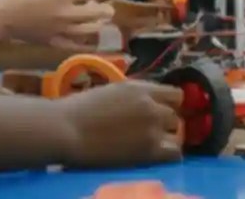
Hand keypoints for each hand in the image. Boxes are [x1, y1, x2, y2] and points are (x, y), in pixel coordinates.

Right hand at [0, 0, 117, 48]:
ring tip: (97, 20)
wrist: (9, 17)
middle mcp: (67, 13)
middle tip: (106, 7)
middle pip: (100, 12)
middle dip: (107, 8)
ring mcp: (64, 30)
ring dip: (99, 23)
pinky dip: (88, 41)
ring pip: (93, 29)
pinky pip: (81, 45)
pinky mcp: (59, 43)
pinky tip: (90, 37)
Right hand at [60, 81, 183, 167]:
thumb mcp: (108, 91)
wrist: (66, 129)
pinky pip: (175, 154)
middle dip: (165, 124)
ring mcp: (152, 127)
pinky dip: (168, 155)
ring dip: (166, 139)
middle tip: (148, 134)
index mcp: (139, 88)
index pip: (174, 95)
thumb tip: (137, 106)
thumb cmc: (75, 110)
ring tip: (149, 147)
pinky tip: (152, 157)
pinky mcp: (150, 150)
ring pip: (178, 134)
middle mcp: (150, 104)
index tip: (158, 114)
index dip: (168, 105)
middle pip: (175, 116)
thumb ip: (129, 97)